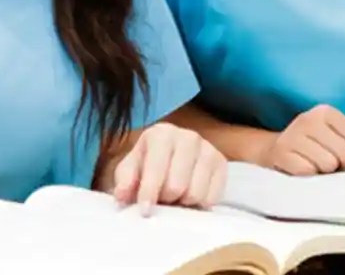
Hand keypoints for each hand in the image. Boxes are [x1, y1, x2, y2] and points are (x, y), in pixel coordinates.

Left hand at [109, 123, 226, 215]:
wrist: (169, 160)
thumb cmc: (146, 166)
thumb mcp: (129, 170)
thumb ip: (124, 181)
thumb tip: (122, 195)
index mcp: (162, 134)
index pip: (156, 168)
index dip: (149, 192)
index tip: (144, 210)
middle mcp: (188, 137)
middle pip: (177, 185)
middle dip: (165, 199)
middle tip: (161, 198)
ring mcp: (208, 149)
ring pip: (195, 193)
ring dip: (182, 202)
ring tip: (175, 196)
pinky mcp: (222, 164)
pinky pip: (211, 198)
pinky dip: (198, 204)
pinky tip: (190, 196)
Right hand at [259, 104, 344, 175]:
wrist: (273, 151)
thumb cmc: (314, 146)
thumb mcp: (338, 136)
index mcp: (327, 113)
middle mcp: (309, 120)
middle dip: (344, 166)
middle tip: (333, 165)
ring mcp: (293, 136)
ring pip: (328, 164)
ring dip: (326, 173)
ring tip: (318, 166)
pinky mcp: (281, 154)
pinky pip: (308, 172)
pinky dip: (310, 176)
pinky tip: (304, 169)